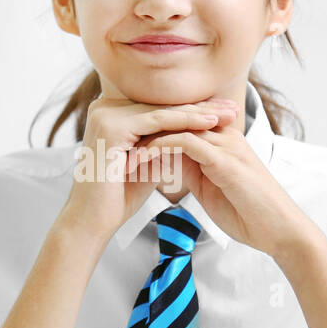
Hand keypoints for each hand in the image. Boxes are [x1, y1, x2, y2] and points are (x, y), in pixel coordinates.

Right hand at [59, 95, 241, 241]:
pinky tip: (210, 123)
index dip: (194, 111)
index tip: (224, 114)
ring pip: (164, 112)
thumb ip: (165, 144)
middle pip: (163, 107)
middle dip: (202, 109)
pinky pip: (158, 122)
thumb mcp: (148, 162)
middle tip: (234, 109)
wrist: (92, 220)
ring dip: (200, 114)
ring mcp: (106, 114)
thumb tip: (194, 135)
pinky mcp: (111, 126)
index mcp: (111, 112)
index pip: (160, 109)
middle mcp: (104, 107)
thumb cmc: (118, 197)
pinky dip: (186, 122)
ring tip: (229, 115)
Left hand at [132, 113, 314, 258]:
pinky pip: (186, 142)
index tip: (121, 143)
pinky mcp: (226, 159)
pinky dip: (160, 148)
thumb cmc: (248, 213)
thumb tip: (165, 163)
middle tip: (112, 138)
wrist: (279, 231)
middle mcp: (225, 135)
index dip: (150, 131)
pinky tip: (139, 158)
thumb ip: (191, 169)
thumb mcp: (210, 186)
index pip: (180, 122)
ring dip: (146, 136)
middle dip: (142, 128)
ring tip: (119, 149)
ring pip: (178, 125)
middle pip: (176, 117)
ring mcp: (227, 145)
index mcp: (222, 139)